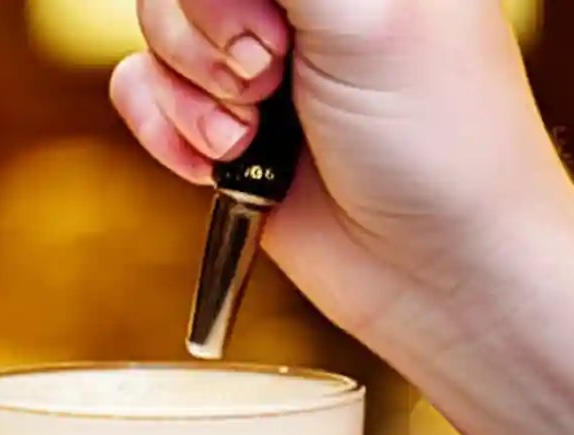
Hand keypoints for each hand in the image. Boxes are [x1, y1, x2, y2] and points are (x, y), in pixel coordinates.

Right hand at [110, 0, 573, 349]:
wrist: (434, 268)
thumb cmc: (434, 138)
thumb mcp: (365, 10)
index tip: (276, 33)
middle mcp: (298, 2)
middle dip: (206, 36)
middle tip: (270, 81)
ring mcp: (254, 57)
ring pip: (154, 29)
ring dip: (190, 95)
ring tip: (251, 137)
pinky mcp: (220, 120)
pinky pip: (138, 89)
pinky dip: (163, 129)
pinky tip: (220, 164)